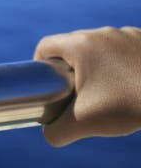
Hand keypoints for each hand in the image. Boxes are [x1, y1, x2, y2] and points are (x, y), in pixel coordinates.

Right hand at [34, 26, 140, 145]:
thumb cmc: (127, 106)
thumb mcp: (82, 124)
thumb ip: (55, 132)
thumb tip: (49, 134)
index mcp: (81, 45)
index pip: (45, 46)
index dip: (39, 65)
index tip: (47, 85)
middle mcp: (103, 33)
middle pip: (72, 45)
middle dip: (67, 67)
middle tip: (72, 92)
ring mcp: (128, 34)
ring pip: (98, 47)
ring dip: (94, 65)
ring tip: (102, 90)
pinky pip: (122, 48)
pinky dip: (117, 64)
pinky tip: (125, 84)